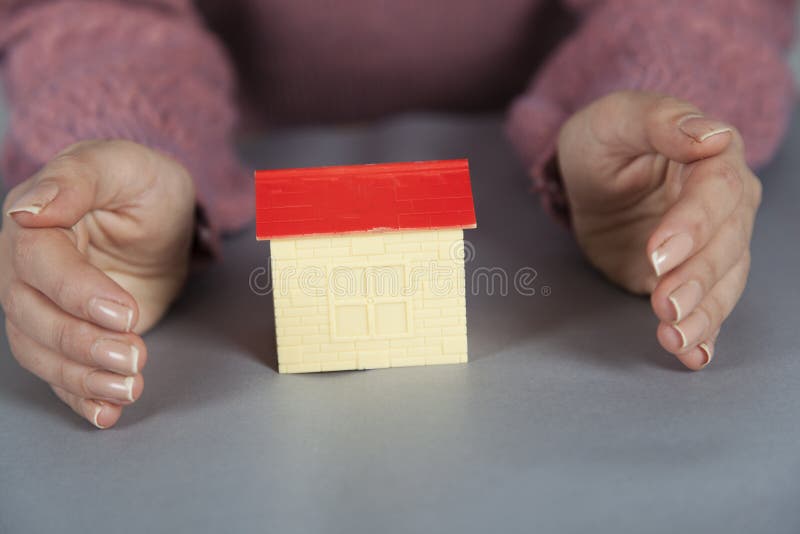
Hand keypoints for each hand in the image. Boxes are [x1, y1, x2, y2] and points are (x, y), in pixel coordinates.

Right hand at [0, 140, 195, 426]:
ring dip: (82, 377)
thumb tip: (27, 209)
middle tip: (134, 356)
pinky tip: (106, 412)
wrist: (162, 215)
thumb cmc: (142, 184)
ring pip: (41, 351)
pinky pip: (60, 372)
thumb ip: (78, 178)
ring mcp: (46, 305)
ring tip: (130, 388)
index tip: (122, 313)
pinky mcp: (70, 332)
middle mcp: (26, 269)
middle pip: (33, 316)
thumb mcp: (123, 166)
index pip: (39, 265)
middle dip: (82, 344)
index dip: (76, 293)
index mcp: (34, 224)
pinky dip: (80, 396)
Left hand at [557, 91, 761, 369]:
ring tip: (676, 338)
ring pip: (724, 282)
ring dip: (703, 314)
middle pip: (727, 245)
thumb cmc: (605, 138)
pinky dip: (704, 333)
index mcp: (714, 159)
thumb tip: (713, 135)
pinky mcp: (689, 275)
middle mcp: (725, 205)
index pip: (718, 192)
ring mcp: (709, 244)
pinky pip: (707, 306)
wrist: (589, 171)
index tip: (659, 252)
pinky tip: (693, 355)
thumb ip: (661, 121)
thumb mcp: (618, 117)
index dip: (693, 225)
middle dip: (697, 279)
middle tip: (665, 305)